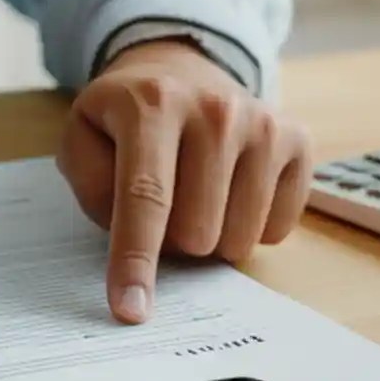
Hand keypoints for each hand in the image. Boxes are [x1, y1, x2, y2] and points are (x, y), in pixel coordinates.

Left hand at [56, 39, 311, 324]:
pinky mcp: (297, 140)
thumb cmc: (125, 117)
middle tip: (160, 210)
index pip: (146, 198)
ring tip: (194, 196)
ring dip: (209, 239)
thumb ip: (91, 185)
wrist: (181, 69)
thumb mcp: (82, 136)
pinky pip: (275, 231)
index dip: (135, 260)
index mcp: (152, 104)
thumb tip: (133, 238)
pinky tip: (230, 190)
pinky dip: (246, 228)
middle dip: (170, 242)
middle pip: (195, 231)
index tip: (130, 311)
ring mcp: (263, 123)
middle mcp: (216, 110)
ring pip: (237, 239)